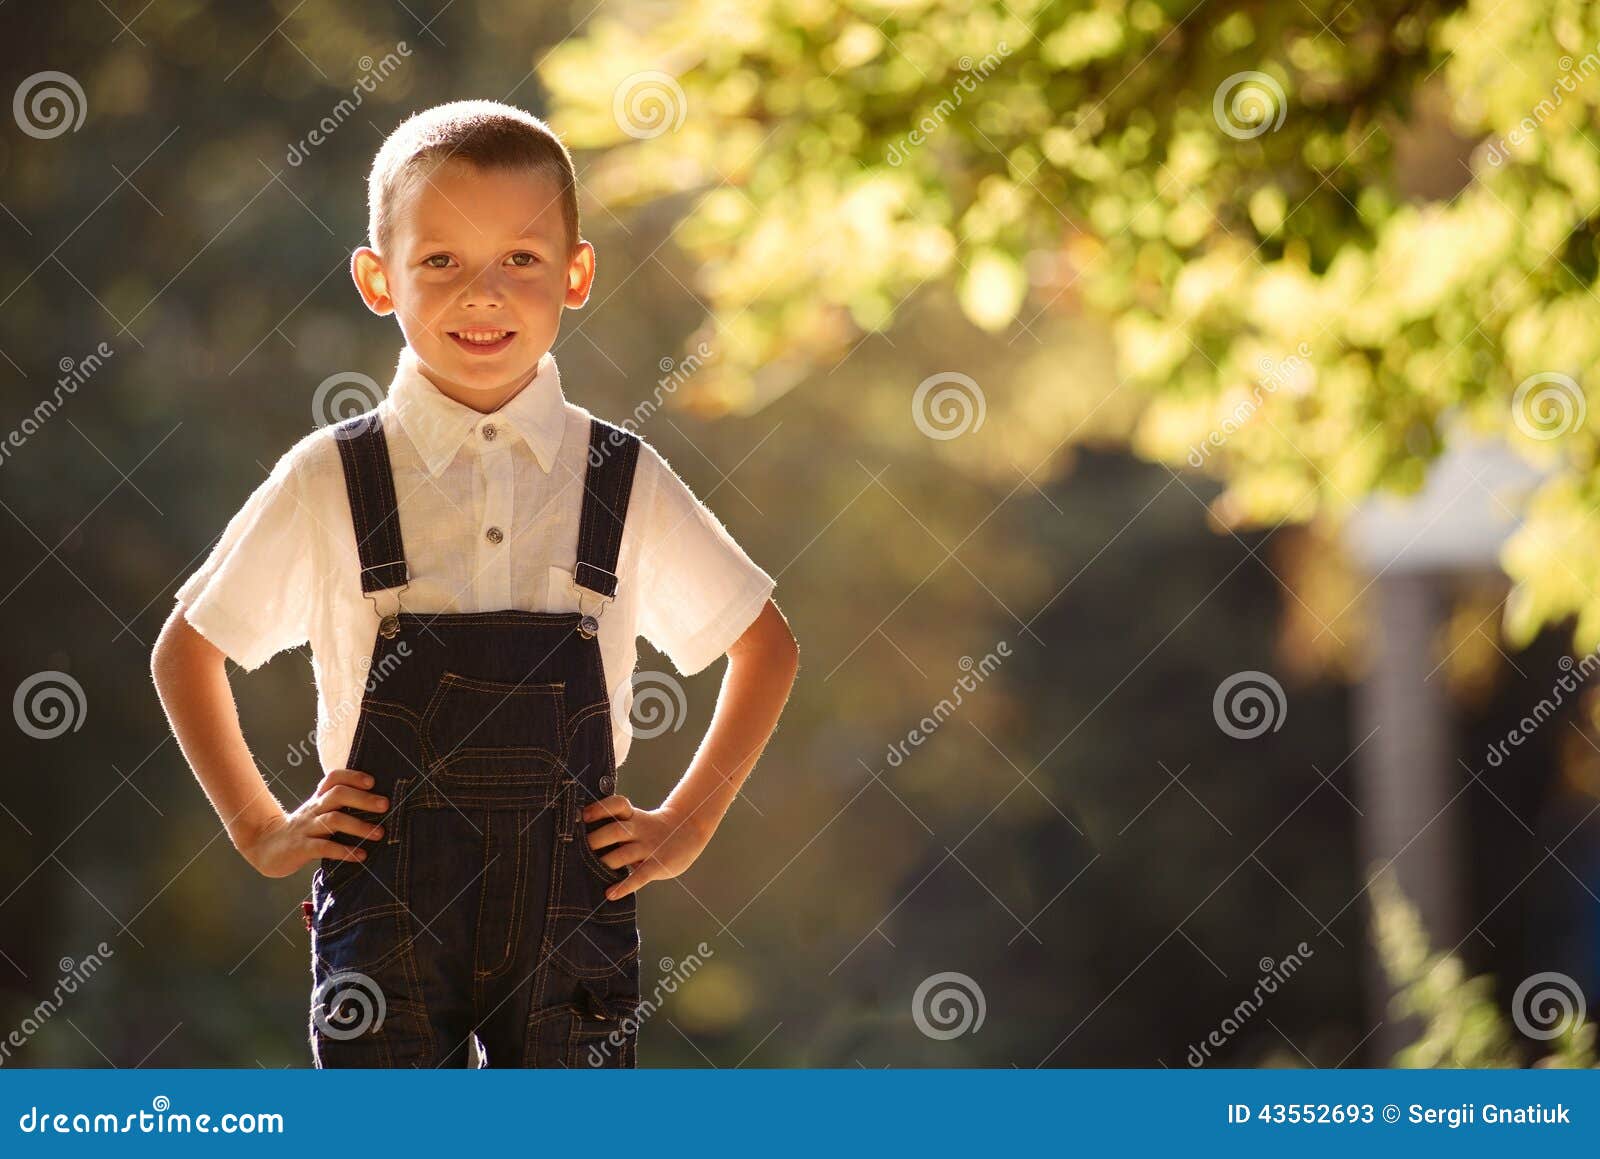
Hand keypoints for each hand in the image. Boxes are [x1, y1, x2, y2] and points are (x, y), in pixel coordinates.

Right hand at [234, 769, 389, 878]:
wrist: (265, 847)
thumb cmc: (302, 830)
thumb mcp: (317, 813)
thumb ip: (339, 806)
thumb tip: (377, 804)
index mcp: (318, 799)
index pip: (333, 779)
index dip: (352, 776)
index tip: (372, 781)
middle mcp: (313, 810)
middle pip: (337, 795)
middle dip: (363, 799)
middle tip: (385, 805)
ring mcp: (306, 828)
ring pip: (333, 820)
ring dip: (359, 826)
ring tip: (379, 833)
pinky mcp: (301, 848)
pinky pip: (324, 847)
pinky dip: (344, 851)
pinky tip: (361, 856)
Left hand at [581, 794, 713, 900]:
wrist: (689, 830)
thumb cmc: (652, 829)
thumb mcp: (637, 820)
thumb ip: (616, 827)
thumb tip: (581, 842)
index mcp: (633, 816)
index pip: (617, 805)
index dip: (600, 808)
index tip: (583, 816)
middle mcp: (639, 830)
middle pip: (615, 831)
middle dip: (595, 841)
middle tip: (578, 851)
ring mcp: (649, 847)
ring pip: (623, 854)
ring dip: (605, 863)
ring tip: (590, 873)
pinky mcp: (657, 865)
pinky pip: (639, 876)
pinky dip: (624, 886)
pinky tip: (610, 894)